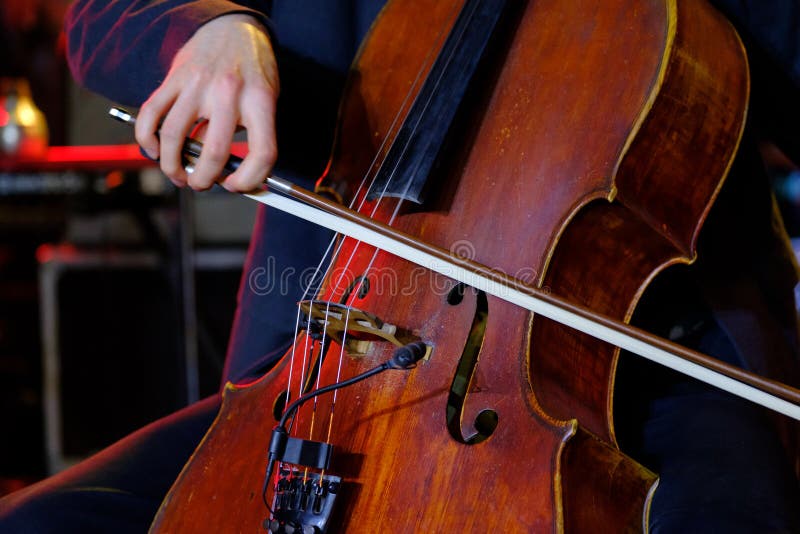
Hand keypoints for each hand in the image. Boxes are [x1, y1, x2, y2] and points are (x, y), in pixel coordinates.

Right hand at [135, 14, 278, 191]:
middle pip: (213, 153)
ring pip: (173, 138)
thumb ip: (251, 136)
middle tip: (202, 184)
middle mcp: (229, 93)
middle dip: (204, 180)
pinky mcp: (174, 78)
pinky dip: (147, 139)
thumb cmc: (252, 72)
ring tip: (178, 174)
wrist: (232, 29)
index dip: (250, 180)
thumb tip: (231, 175)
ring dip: (172, 166)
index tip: (237, 186)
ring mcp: (198, 84)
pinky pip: (150, 114)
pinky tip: (154, 149)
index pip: (262, 153)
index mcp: (260, 101)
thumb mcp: (265, 101)